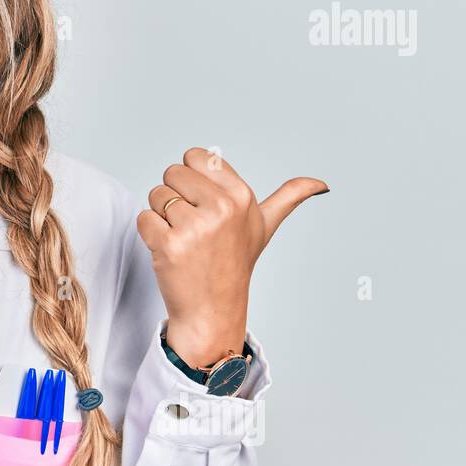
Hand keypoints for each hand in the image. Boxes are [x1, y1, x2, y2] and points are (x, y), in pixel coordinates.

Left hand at [135, 147, 327, 367]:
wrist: (213, 309)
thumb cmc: (235, 263)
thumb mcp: (265, 226)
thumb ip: (289, 198)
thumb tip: (321, 183)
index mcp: (242, 195)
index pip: (196, 156)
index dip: (192, 179)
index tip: (204, 204)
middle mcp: (222, 208)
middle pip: (171, 172)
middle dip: (175, 197)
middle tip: (192, 226)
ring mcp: (196, 227)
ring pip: (155, 195)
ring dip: (161, 217)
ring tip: (183, 240)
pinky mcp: (170, 245)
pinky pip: (144, 218)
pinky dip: (150, 234)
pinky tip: (169, 251)